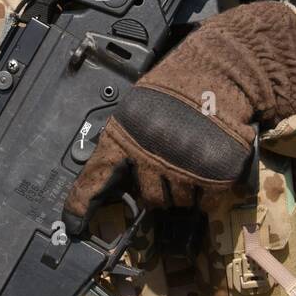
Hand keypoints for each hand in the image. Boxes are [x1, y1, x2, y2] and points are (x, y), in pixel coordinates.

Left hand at [63, 2, 295, 234]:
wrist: (219, 70)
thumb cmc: (176, 88)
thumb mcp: (137, 110)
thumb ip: (127, 143)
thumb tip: (120, 179)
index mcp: (124, 136)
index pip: (95, 178)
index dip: (82, 205)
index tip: (75, 225)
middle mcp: (150, 155)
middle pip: (151, 199)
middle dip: (161, 188)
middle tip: (172, 164)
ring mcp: (184, 166)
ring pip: (181, 202)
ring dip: (187, 188)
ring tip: (193, 158)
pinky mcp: (215, 173)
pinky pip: (208, 201)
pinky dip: (210, 190)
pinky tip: (209, 165)